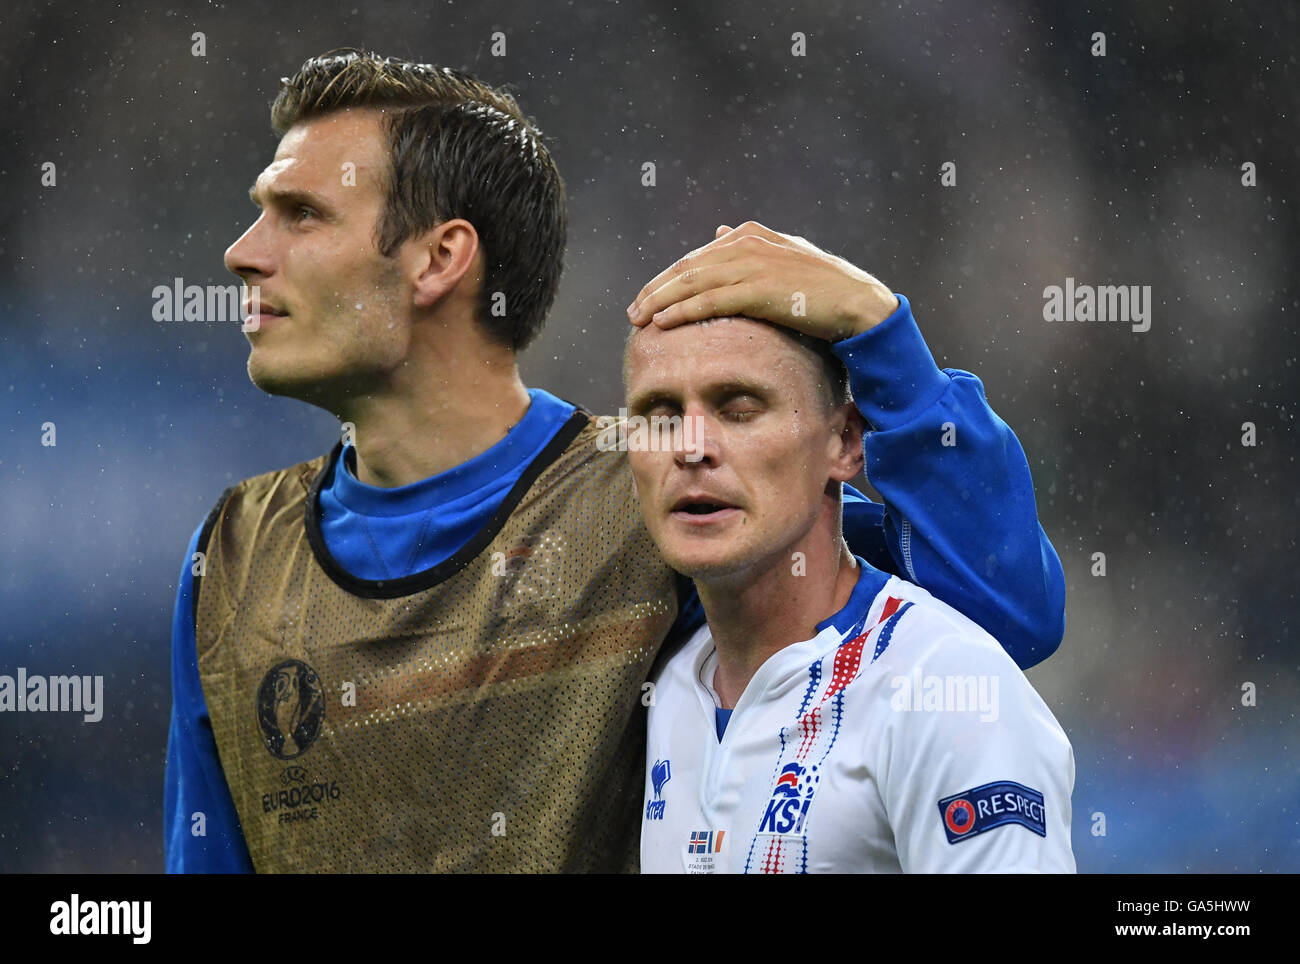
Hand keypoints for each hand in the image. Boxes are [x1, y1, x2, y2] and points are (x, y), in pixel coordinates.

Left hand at [626, 221, 899, 339]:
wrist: (858, 304)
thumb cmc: (822, 289)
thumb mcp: (784, 257)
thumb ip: (749, 247)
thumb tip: (719, 231)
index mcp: (751, 235)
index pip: (697, 257)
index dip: (668, 278)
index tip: (649, 297)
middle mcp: (747, 244)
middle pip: (688, 267)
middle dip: (656, 289)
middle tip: (633, 310)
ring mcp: (753, 265)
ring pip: (692, 283)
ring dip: (660, 301)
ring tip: (639, 319)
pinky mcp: (759, 290)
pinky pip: (710, 301)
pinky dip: (682, 311)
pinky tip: (662, 322)